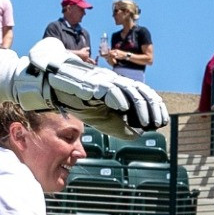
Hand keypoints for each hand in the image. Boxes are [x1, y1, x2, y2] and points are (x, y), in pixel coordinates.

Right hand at [13, 38, 167, 136]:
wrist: (51, 87)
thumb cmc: (77, 101)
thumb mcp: (102, 118)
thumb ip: (119, 125)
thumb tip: (138, 134)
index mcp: (117, 87)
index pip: (141, 93)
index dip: (154, 105)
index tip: (162, 120)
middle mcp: (113, 81)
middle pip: (138, 90)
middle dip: (151, 107)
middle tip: (158, 122)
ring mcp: (101, 80)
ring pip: (126, 89)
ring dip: (138, 105)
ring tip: (147, 120)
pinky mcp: (89, 83)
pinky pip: (105, 89)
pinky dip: (116, 98)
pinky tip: (123, 108)